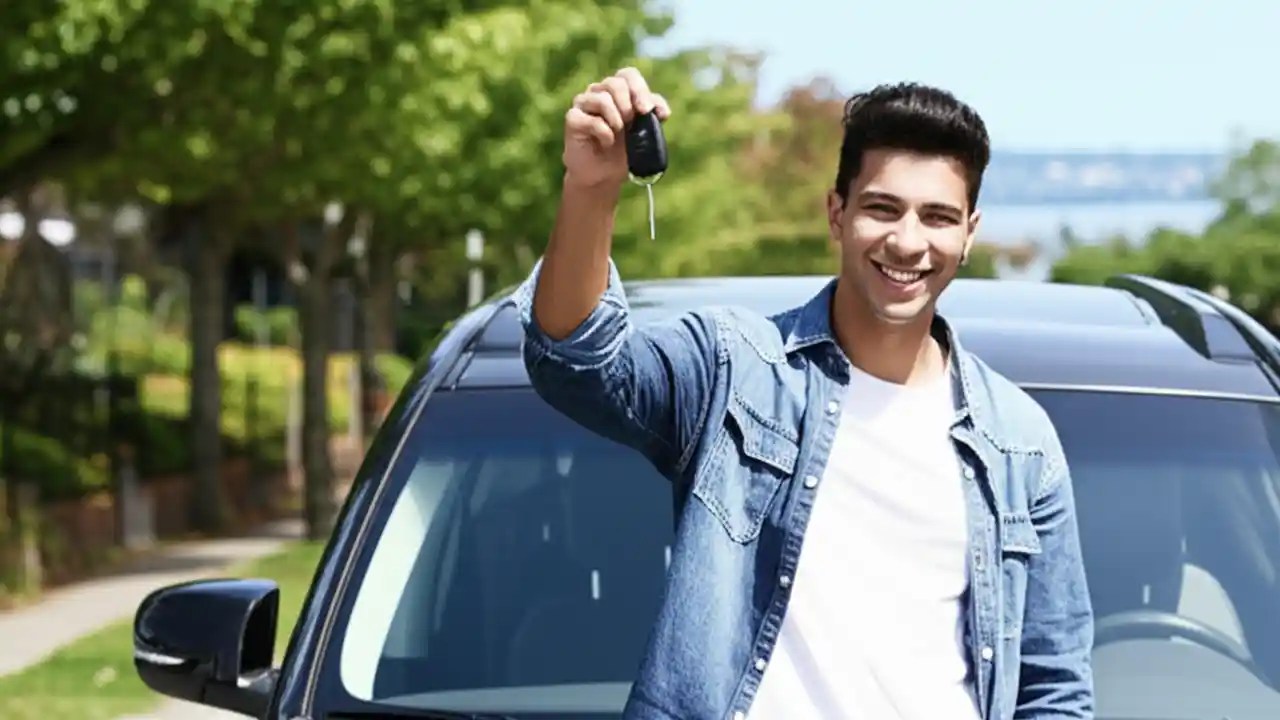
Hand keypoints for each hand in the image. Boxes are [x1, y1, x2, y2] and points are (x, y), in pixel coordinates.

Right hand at [563, 66, 670, 190]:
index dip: (639, 89)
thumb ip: (654, 114)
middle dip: (628, 105)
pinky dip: (605, 134)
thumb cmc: (624, 150)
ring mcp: (583, 103)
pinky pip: (593, 120)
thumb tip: (662, 111)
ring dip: (616, 120)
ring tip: (618, 134)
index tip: (646, 110)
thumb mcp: (646, 131)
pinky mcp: (573, 119)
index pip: (628, 75)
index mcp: (617, 91)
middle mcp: (598, 92)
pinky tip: (606, 143)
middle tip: (631, 124)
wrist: (604, 175)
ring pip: (602, 99)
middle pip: (615, 83)